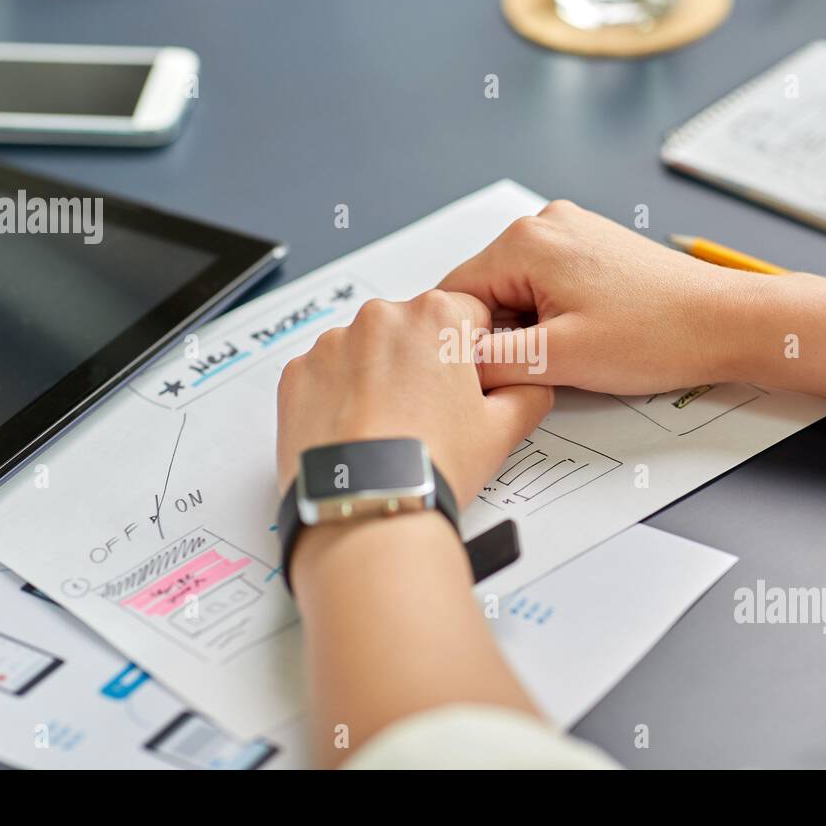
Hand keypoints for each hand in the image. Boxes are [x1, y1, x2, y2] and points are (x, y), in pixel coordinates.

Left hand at [276, 290, 553, 506]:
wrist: (367, 510)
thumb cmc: (432, 465)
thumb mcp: (503, 430)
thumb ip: (527, 391)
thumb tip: (529, 382)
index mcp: (436, 316)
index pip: (467, 314)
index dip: (471, 353)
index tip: (463, 387)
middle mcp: (380, 318)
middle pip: (412, 330)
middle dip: (421, 362)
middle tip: (427, 416)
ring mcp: (332, 344)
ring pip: (366, 350)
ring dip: (377, 378)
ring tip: (387, 430)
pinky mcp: (296, 373)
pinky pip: (325, 374)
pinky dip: (338, 397)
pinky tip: (356, 432)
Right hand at [439, 200, 771, 392]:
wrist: (727, 322)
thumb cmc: (659, 334)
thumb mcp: (559, 359)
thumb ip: (489, 362)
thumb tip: (447, 364)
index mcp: (526, 240)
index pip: (454, 294)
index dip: (460, 344)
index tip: (479, 379)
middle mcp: (545, 224)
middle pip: (484, 292)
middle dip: (498, 336)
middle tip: (538, 370)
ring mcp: (571, 232)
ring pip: (515, 293)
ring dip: (527, 330)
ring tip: (569, 354)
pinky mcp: (591, 248)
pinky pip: (545, 287)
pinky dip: (551, 317)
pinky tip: (584, 338)